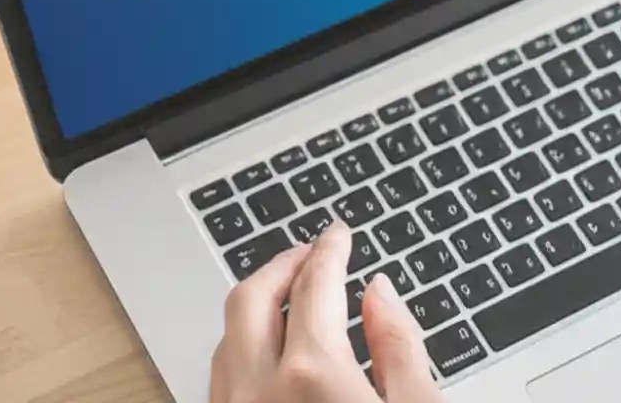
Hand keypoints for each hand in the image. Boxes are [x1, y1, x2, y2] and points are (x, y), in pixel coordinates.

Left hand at [210, 221, 441, 402]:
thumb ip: (398, 346)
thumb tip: (380, 293)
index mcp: (312, 375)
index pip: (316, 285)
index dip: (330, 250)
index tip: (338, 234)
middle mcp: (258, 391)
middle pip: (251, 298)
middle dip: (283, 264)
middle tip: (311, 251)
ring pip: (227, 337)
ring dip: (259, 305)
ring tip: (292, 294)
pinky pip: (221, 377)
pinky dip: (243, 346)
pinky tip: (272, 349)